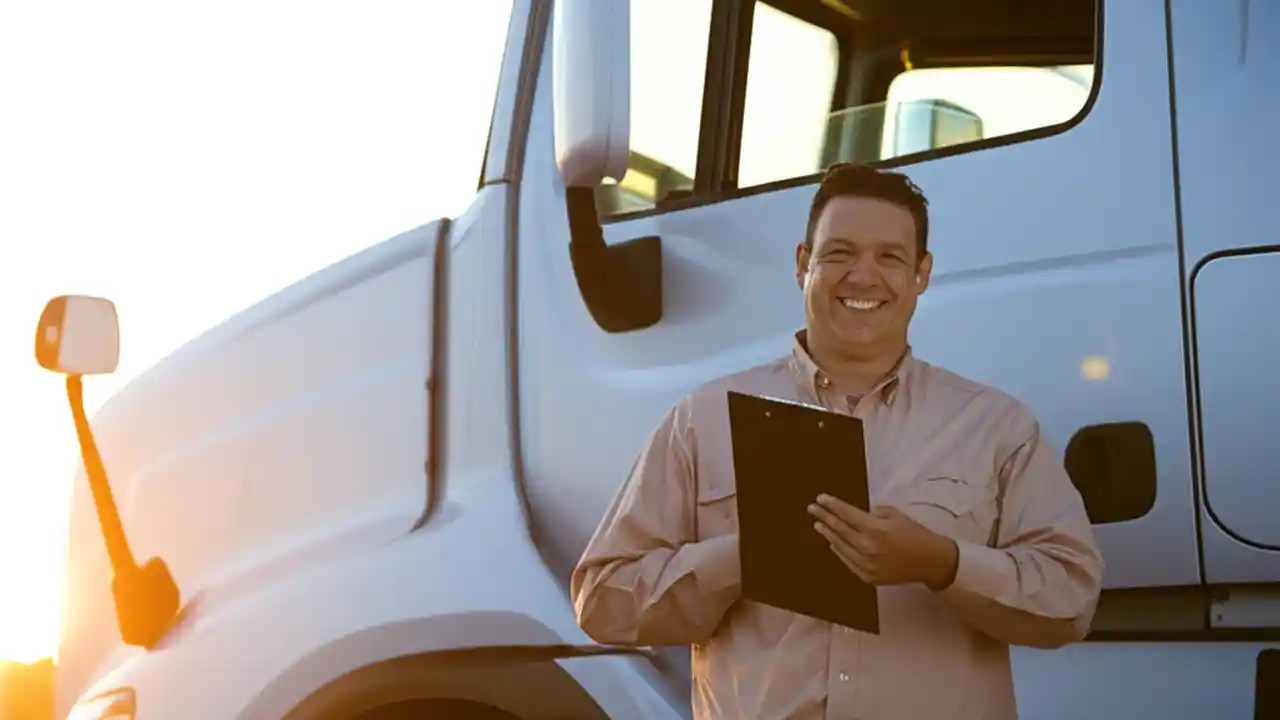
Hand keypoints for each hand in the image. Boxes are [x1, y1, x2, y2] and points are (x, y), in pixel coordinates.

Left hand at [807, 494, 958, 589]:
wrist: (931, 562)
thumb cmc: (916, 534)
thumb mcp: (897, 516)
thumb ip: (875, 513)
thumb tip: (856, 514)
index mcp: (876, 529)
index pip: (847, 514)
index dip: (832, 505)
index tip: (820, 498)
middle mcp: (868, 547)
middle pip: (840, 530)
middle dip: (825, 517)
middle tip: (812, 508)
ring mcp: (866, 565)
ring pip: (841, 547)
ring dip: (829, 535)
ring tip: (819, 525)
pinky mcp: (868, 577)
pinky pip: (848, 562)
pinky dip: (839, 551)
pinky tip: (833, 544)